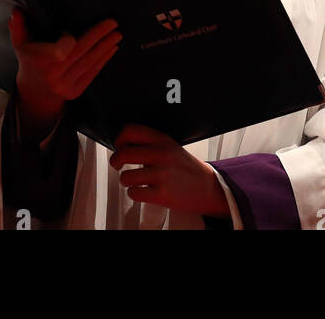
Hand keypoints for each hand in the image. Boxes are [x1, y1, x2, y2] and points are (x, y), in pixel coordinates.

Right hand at [10, 9, 120, 139]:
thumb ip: (18, 26)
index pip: (62, 49)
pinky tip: (112, 49)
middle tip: (112, 23)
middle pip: (80, 52)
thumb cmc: (30, 62)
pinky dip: (103, 60)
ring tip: (116, 35)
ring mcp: (67, 84)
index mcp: (43, 62)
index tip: (69, 30)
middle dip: (98, 36)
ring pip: (89, 63)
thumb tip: (17, 11)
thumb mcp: (20, 44)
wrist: (34, 93)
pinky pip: (92, 73)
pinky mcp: (76, 91)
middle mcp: (55, 74)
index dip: (69, 39)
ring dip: (105, 47)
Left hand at [110, 124, 230, 217]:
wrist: (208, 187)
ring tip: (134, 181)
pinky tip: (141, 191)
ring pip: (126, 176)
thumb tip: (124, 145)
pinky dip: (134, 193)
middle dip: (115, 161)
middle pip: (124, 153)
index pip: (131, 131)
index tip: (119, 146)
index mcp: (163, 140)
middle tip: (117, 165)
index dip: (119, 139)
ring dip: (126, 180)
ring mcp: (162, 174)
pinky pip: (134, 193)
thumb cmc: (186, 168)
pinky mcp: (162, 194)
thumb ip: (151, 144)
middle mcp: (162, 154)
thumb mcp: (171, 147)